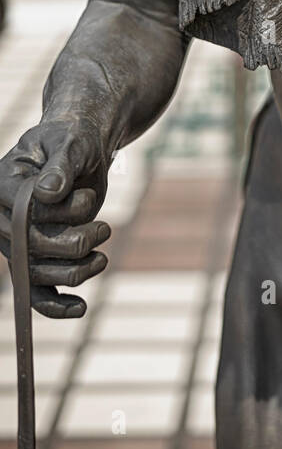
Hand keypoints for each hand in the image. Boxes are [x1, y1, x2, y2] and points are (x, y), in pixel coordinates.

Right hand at [0, 120, 110, 317]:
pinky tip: (79, 309)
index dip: (54, 214)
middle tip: (105, 228)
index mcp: (3, 184)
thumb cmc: (75, 139)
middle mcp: (4, 217)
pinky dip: (56, 305)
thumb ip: (60, 167)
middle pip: (31, 249)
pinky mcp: (39, 254)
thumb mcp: (71, 144)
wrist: (82, 148)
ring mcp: (20, 240)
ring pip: (38, 274)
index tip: (85, 200)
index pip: (20, 213)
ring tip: (102, 254)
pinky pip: (39, 291)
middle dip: (73, 244)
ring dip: (77, 270)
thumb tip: (47, 193)